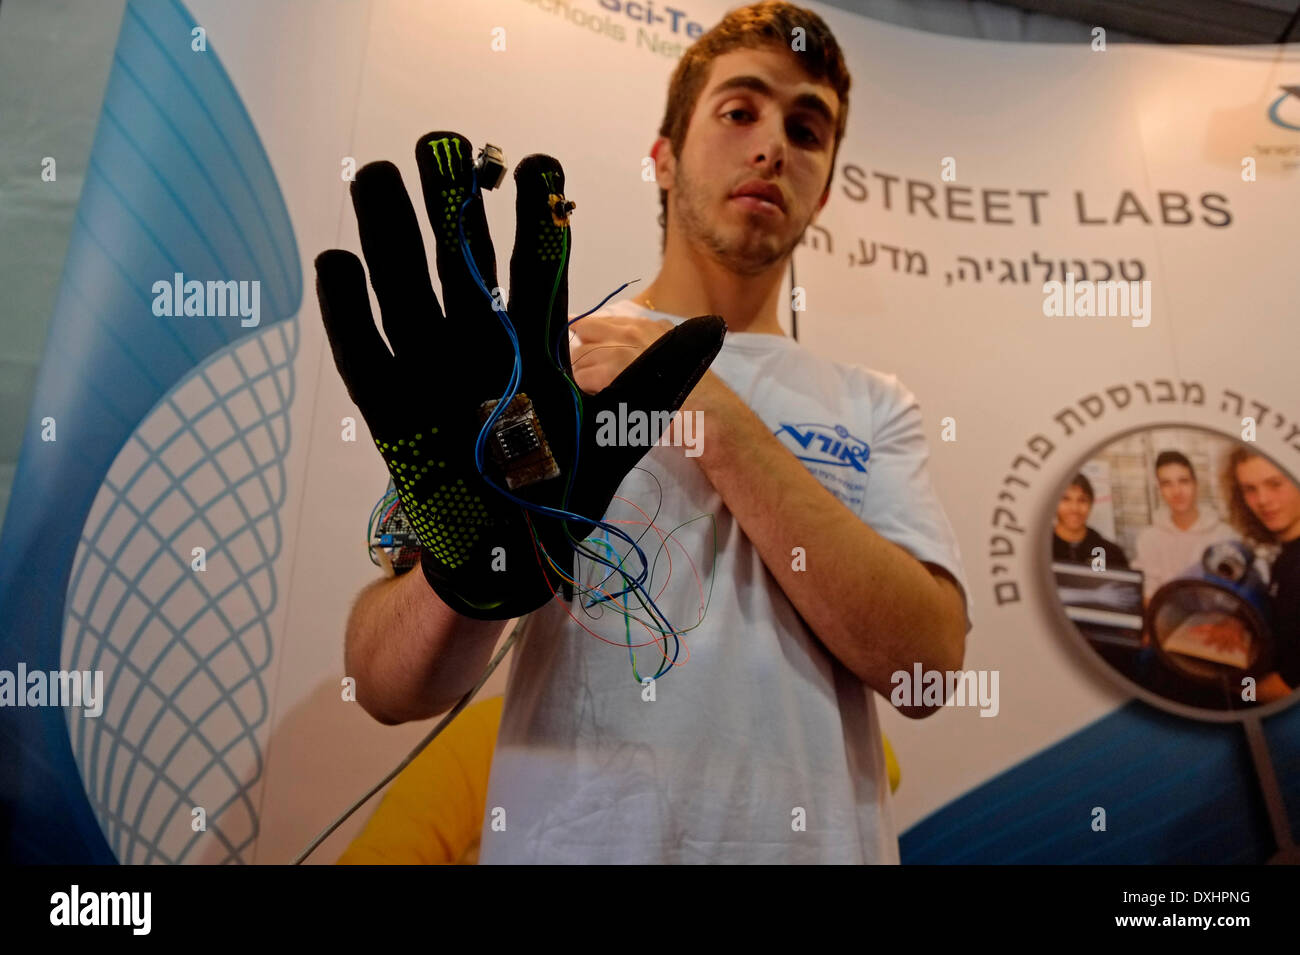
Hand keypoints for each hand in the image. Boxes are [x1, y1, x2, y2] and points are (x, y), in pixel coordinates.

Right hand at [314, 132, 725, 618]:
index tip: (537, 163)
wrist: (512, 557)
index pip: (533, 266)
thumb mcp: (616, 431)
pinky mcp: (391, 408)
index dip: (534, 217)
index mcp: (531, 342)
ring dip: (391, 236)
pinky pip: (363, 352)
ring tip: (381, 175)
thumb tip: (714, 328)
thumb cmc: (565, 491)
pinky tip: (335, 258)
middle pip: (461, 264)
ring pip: (406, 290)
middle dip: (451, 208)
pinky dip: (347, 312)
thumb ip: (657, 378)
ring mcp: (430, 371)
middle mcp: (477, 345)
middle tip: (444, 143)